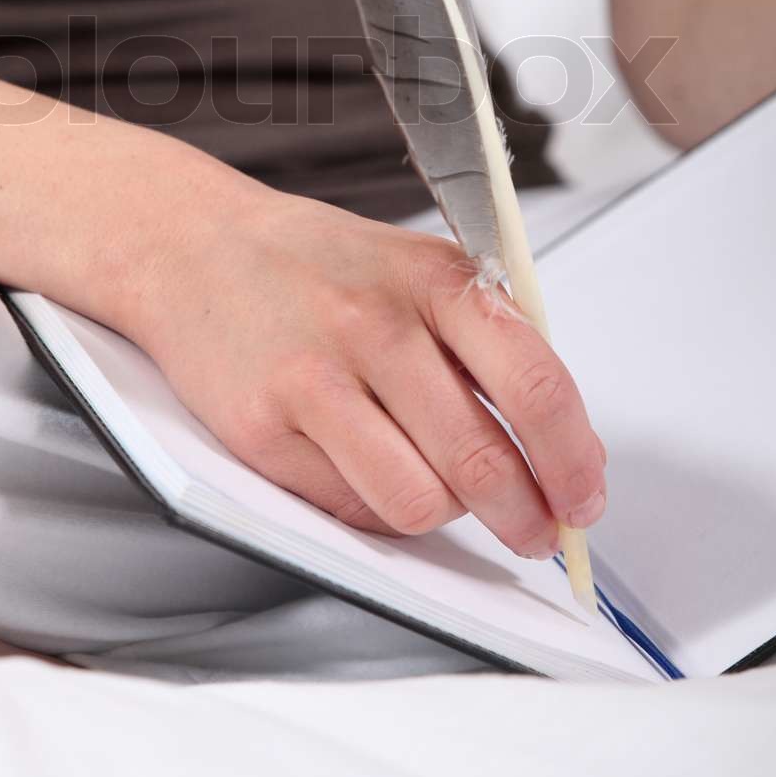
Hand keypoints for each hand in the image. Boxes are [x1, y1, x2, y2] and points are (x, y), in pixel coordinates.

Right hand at [119, 182, 606, 558]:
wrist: (193, 247)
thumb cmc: (313, 265)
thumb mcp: (415, 268)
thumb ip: (486, 341)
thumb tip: (559, 445)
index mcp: (433, 280)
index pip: (535, 384)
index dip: (573, 459)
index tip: (582, 495)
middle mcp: (375, 326)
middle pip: (482, 461)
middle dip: (525, 517)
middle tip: (533, 529)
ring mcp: (314, 380)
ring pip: (419, 502)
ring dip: (445, 515)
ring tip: (439, 490)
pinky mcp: (263, 431)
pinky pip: (351, 510)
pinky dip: (375, 508)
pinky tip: (369, 472)